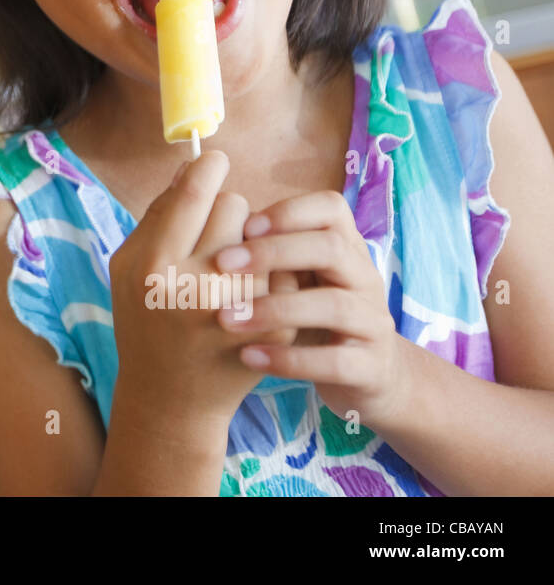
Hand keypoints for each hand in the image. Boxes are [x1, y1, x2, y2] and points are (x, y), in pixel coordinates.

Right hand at [108, 151, 297, 427]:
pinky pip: (285, 272)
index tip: (216, 162)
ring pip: (265, 237)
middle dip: (227, 212)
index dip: (209, 169)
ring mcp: (240, 311)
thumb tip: (192, 167)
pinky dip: (271, 276)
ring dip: (253, 243)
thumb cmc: (143, 322)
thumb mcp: (127, 268)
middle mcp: (196, 287)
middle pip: (235, 207)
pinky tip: (253, 296)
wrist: (170, 400)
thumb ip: (157, 216)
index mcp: (154, 266)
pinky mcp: (273, 330)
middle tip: (215, 234)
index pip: (195, 193)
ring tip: (232, 268)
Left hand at [213, 190, 410, 429]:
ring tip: (226, 319)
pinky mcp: (371, 368)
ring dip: (275, 309)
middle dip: (274, 252)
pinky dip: (289, 359)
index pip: (332, 208)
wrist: (363, 376)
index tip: (244, 225)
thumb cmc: (310, 316)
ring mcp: (373, 324)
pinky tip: (249, 356)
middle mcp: (365, 279)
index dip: (289, 212)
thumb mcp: (295, 278)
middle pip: (331, 248)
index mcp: (346, 248)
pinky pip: (335, 361)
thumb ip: (270, 252)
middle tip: (222, 264)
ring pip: (334, 305)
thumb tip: (213, 219)